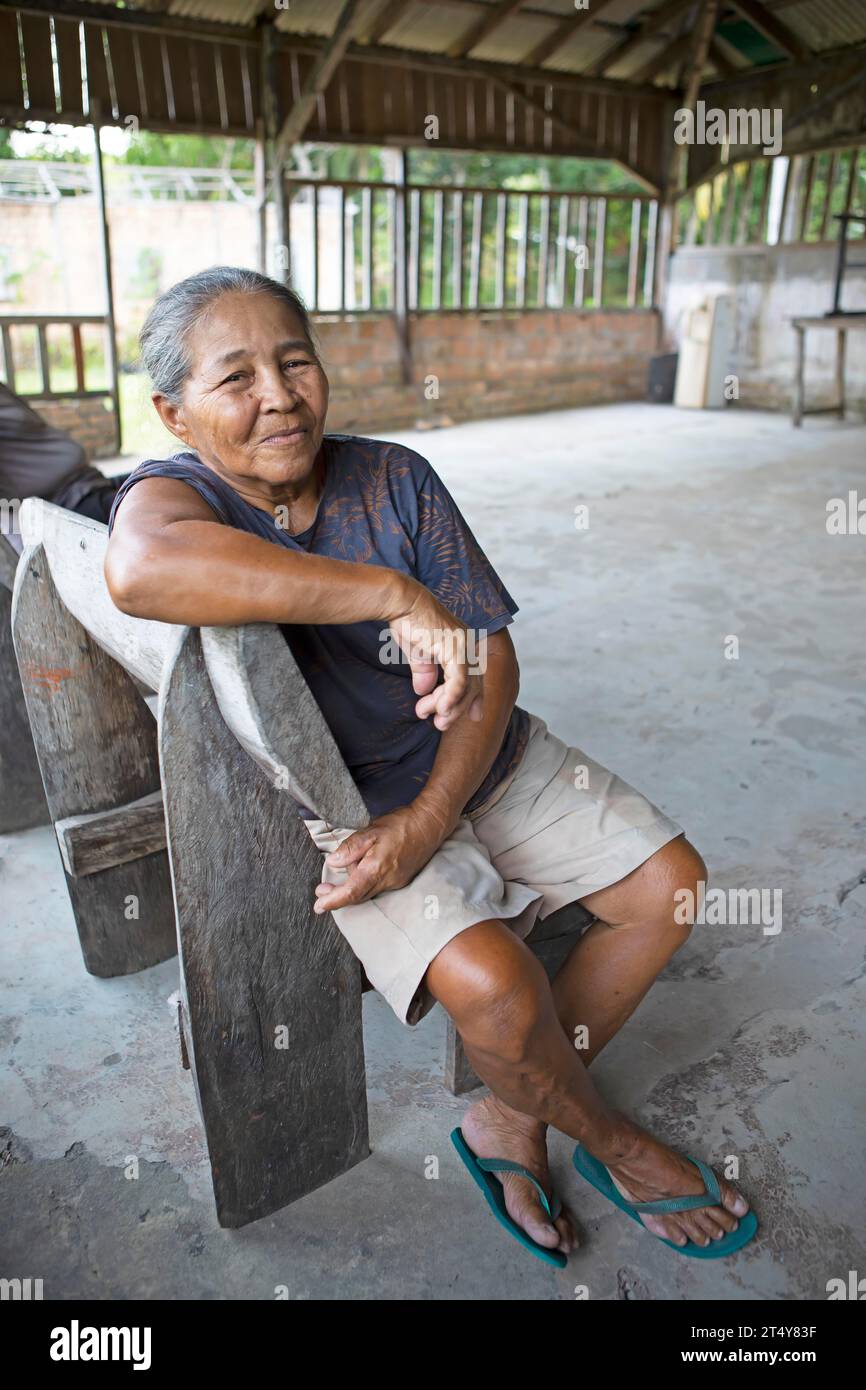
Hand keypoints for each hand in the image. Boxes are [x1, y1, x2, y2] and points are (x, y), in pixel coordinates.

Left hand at [313, 804, 446, 913]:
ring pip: (368, 892)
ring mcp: (396, 882)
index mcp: (377, 868)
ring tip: (343, 873)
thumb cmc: (402, 825)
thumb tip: (333, 862)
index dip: (333, 901)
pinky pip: (378, 887)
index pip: (351, 892)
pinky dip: (365, 883)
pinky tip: (362, 869)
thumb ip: (351, 848)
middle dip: (338, 896)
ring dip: (352, 887)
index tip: (319, 906)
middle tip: (321, 890)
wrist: (430, 825)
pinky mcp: (401, 880)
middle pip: (358, 896)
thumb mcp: (371, 831)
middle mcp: (387, 881)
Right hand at [387, 580, 483, 731]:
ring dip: (450, 708)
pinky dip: (450, 698)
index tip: (454, 717)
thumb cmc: (408, 621)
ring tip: (436, 721)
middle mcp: (469, 646)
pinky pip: (458, 682)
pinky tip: (441, 710)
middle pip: (473, 687)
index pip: (472, 678)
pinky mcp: (455, 649)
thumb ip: (425, 672)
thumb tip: (422, 691)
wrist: (401, 602)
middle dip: (457, 710)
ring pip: (466, 688)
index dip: (469, 700)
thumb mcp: (419, 653)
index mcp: (463, 645)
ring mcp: (464, 647)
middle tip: (440, 725)